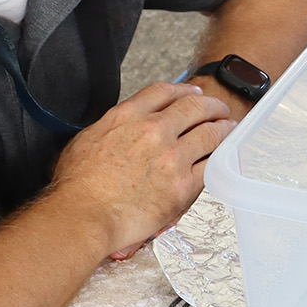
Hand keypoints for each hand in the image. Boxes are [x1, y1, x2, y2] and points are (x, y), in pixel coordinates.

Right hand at [49, 82, 235, 256]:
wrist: (83, 215)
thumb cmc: (77, 187)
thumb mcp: (86, 139)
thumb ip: (112, 128)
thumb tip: (121, 129)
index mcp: (127, 116)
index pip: (164, 91)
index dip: (184, 90)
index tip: (192, 93)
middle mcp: (154, 131)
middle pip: (194, 106)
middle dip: (211, 105)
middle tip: (219, 108)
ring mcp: (172, 157)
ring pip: (210, 133)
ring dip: (224, 128)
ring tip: (230, 127)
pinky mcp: (183, 186)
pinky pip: (211, 165)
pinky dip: (220, 158)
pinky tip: (224, 157)